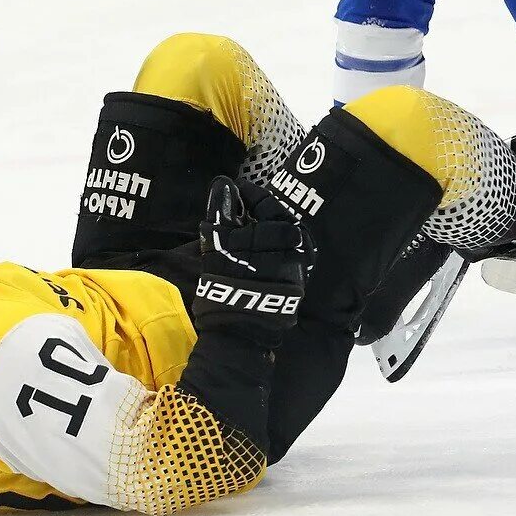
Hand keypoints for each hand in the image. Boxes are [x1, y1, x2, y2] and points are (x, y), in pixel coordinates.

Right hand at [193, 177, 306, 343]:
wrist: (240, 332)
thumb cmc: (224, 287)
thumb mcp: (216, 247)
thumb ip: (221, 213)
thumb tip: (223, 183)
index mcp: (270, 236)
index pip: (265, 203)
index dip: (251, 193)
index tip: (237, 188)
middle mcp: (290, 247)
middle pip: (281, 218)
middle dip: (263, 210)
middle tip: (246, 207)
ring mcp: (297, 263)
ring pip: (289, 236)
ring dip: (273, 229)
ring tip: (254, 228)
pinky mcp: (299, 280)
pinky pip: (293, 254)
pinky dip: (280, 247)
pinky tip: (267, 249)